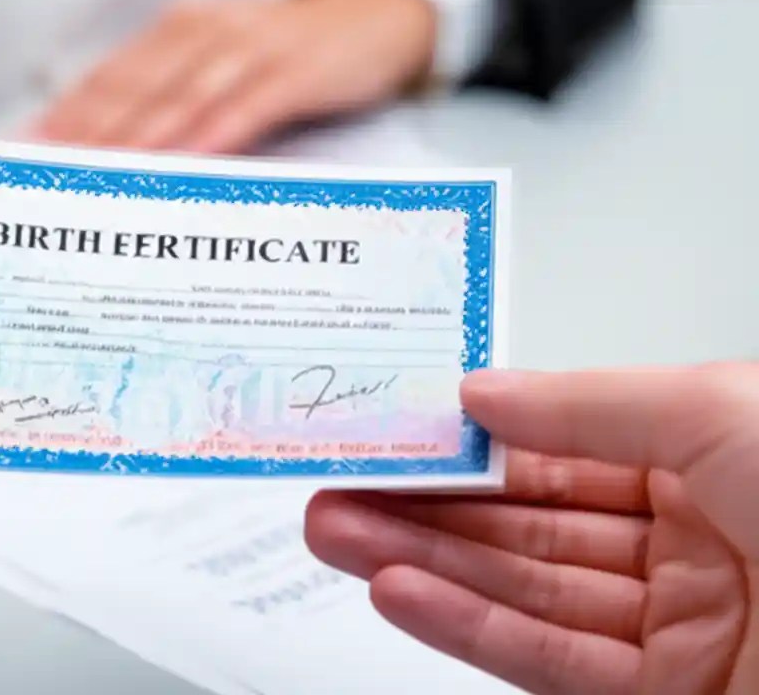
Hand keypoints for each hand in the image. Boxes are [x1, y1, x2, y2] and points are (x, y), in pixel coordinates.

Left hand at [32, 0, 436, 154]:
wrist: (373, 20)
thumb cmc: (283, 56)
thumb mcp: (220, 63)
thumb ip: (171, 93)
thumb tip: (110, 141)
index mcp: (178, 33)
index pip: (110, 77)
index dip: (67, 115)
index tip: (28, 151)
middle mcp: (206, 35)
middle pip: (137, 91)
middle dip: (90, 134)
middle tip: (52, 174)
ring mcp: (251, 51)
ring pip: (183, 100)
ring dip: (141, 140)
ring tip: (104, 175)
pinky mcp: (295, 73)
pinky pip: (248, 108)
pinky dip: (216, 134)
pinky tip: (189, 160)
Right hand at [305, 364, 758, 693]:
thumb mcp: (715, 411)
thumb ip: (584, 403)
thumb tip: (481, 390)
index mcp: (713, 455)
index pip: (560, 446)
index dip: (469, 437)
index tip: (392, 427)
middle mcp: (693, 538)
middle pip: (527, 519)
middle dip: (423, 502)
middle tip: (335, 482)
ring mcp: (677, 625)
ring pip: (521, 588)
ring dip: (420, 561)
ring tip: (334, 533)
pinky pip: (546, 660)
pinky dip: (464, 626)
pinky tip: (397, 593)